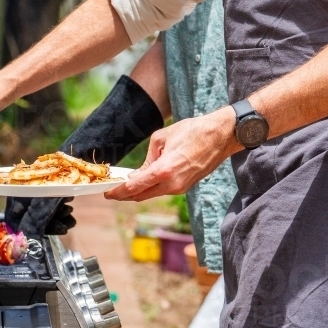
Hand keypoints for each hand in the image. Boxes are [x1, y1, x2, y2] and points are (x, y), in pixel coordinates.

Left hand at [106, 106, 239, 201]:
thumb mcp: (162, 137)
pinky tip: (144, 180)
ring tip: (125, 184)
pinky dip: (151, 187)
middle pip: (141, 196)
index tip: (107, 193)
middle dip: (125, 195)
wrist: (220, 136)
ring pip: (152, 194)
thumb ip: (148, 157)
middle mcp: (172, 184)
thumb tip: (139, 172)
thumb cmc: (192, 131)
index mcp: (163, 171)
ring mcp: (180, 188)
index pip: (134, 187)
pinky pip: (163, 190)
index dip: (118, 192)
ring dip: (138, 191)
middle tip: (112, 191)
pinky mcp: (186, 187)